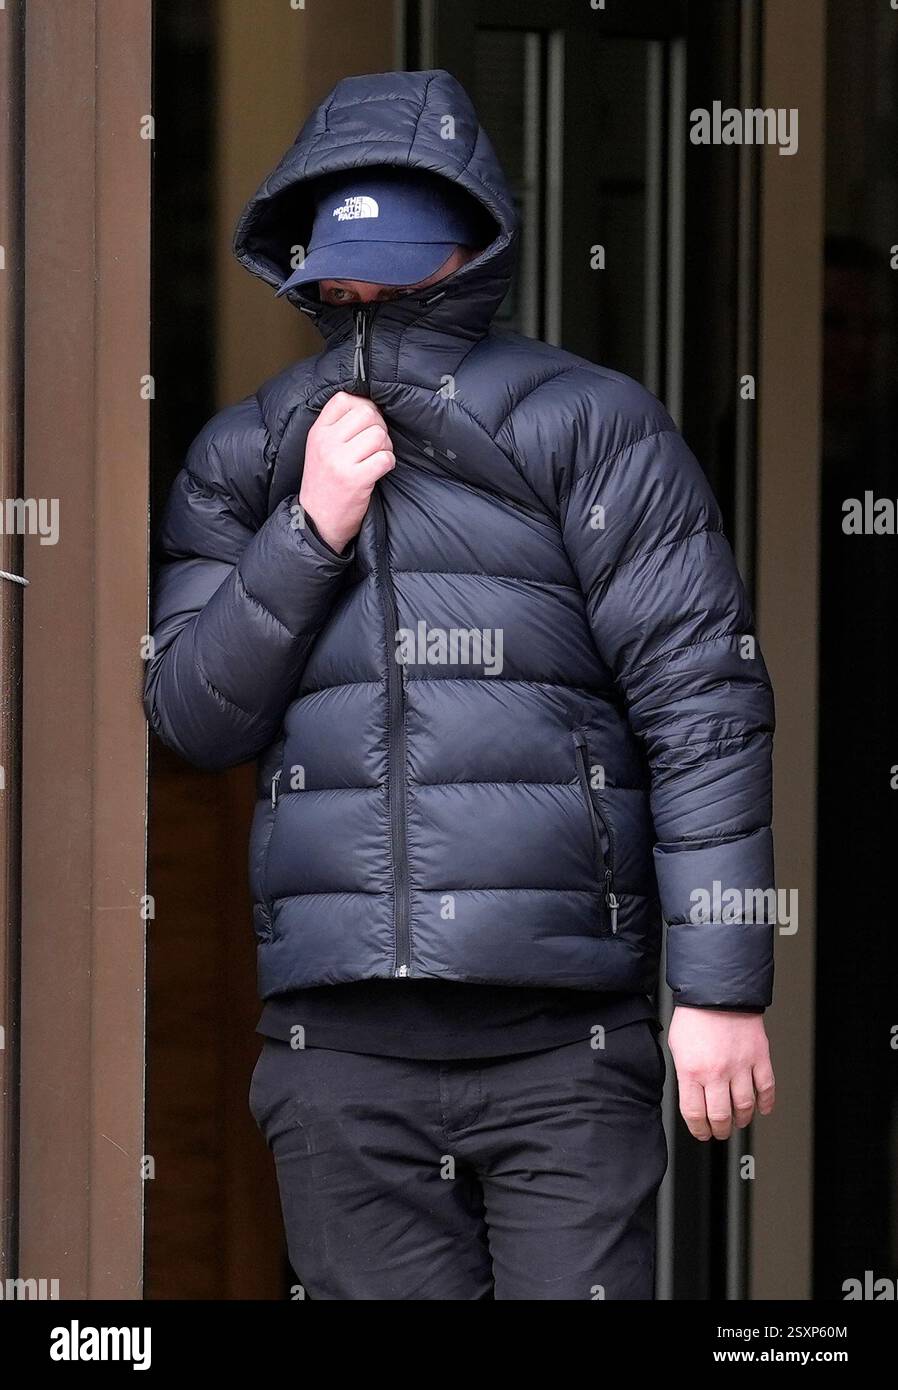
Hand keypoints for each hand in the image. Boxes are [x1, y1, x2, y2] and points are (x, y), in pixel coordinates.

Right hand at [299, 391, 395, 552]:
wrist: (316, 522)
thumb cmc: (324, 484)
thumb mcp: (319, 449)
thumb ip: (337, 427)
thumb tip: (371, 408)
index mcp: (317, 432)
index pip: (344, 399)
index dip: (363, 406)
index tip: (367, 423)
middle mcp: (326, 443)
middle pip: (367, 414)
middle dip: (379, 427)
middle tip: (377, 444)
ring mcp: (340, 461)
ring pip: (379, 435)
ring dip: (386, 447)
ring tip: (378, 459)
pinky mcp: (355, 479)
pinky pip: (385, 458)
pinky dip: (389, 463)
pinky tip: (381, 471)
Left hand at [668, 1005, 775, 1140]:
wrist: (718, 991)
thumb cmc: (695, 1016)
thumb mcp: (677, 1047)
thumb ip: (684, 1073)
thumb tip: (691, 1095)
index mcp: (692, 1071)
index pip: (694, 1113)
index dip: (698, 1129)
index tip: (702, 1133)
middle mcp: (716, 1072)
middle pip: (720, 1116)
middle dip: (720, 1129)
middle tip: (720, 1131)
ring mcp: (740, 1067)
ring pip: (744, 1107)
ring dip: (742, 1119)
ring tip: (738, 1121)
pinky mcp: (759, 1058)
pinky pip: (766, 1088)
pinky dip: (766, 1103)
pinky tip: (762, 1108)